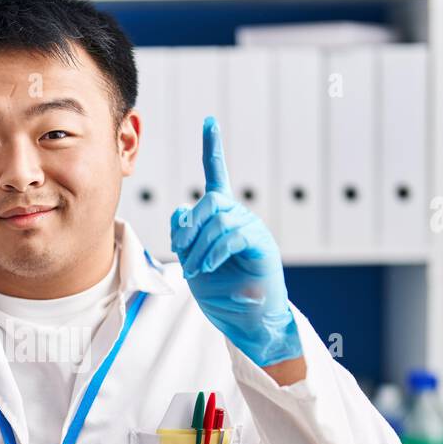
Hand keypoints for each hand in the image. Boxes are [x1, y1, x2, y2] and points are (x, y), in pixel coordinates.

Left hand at [170, 116, 301, 368]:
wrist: (246, 321)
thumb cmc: (222, 293)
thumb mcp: (193, 260)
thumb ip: (185, 234)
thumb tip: (181, 211)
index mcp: (223, 218)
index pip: (218, 176)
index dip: (213, 149)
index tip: (209, 122)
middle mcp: (240, 218)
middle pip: (208, 201)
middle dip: (188, 228)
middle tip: (183, 255)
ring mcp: (253, 230)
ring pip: (217, 217)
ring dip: (198, 245)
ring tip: (195, 268)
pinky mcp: (261, 245)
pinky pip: (232, 236)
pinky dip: (213, 252)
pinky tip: (207, 267)